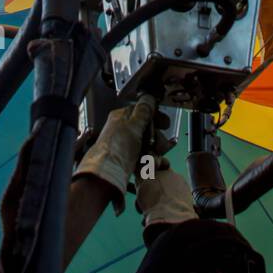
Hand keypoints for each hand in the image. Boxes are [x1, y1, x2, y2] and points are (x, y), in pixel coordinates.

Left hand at [73, 94, 156, 211]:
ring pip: (146, 144)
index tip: (164, 123)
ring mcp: (125, 146)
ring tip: (156, 155)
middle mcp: (122, 131)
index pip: (141, 111)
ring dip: (155, 150)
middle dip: (156, 136)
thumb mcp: (133, 125)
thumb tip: (149, 98)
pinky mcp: (128, 160)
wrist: (108, 174)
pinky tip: (152, 163)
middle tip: (161, 142)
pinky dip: (150, 160)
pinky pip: (143, 157)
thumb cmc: (116, 147)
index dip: (154, 117)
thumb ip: (143, 111)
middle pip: (146, 129)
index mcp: (121, 117)